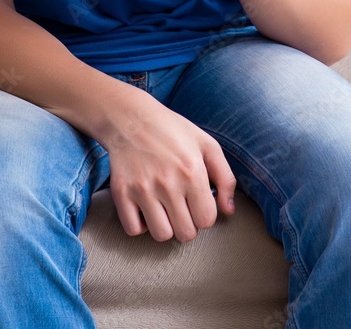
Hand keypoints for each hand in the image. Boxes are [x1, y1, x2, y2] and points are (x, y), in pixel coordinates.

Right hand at [105, 88, 235, 240]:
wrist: (128, 115)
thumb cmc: (170, 130)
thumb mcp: (206, 144)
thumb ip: (225, 178)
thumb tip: (229, 210)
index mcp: (192, 172)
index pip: (206, 220)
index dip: (203, 213)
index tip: (195, 201)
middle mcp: (168, 183)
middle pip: (185, 233)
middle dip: (186, 223)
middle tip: (179, 205)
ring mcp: (142, 189)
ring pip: (161, 235)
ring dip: (164, 225)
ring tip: (162, 207)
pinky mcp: (121, 192)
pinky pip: (133, 229)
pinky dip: (139, 224)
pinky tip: (143, 207)